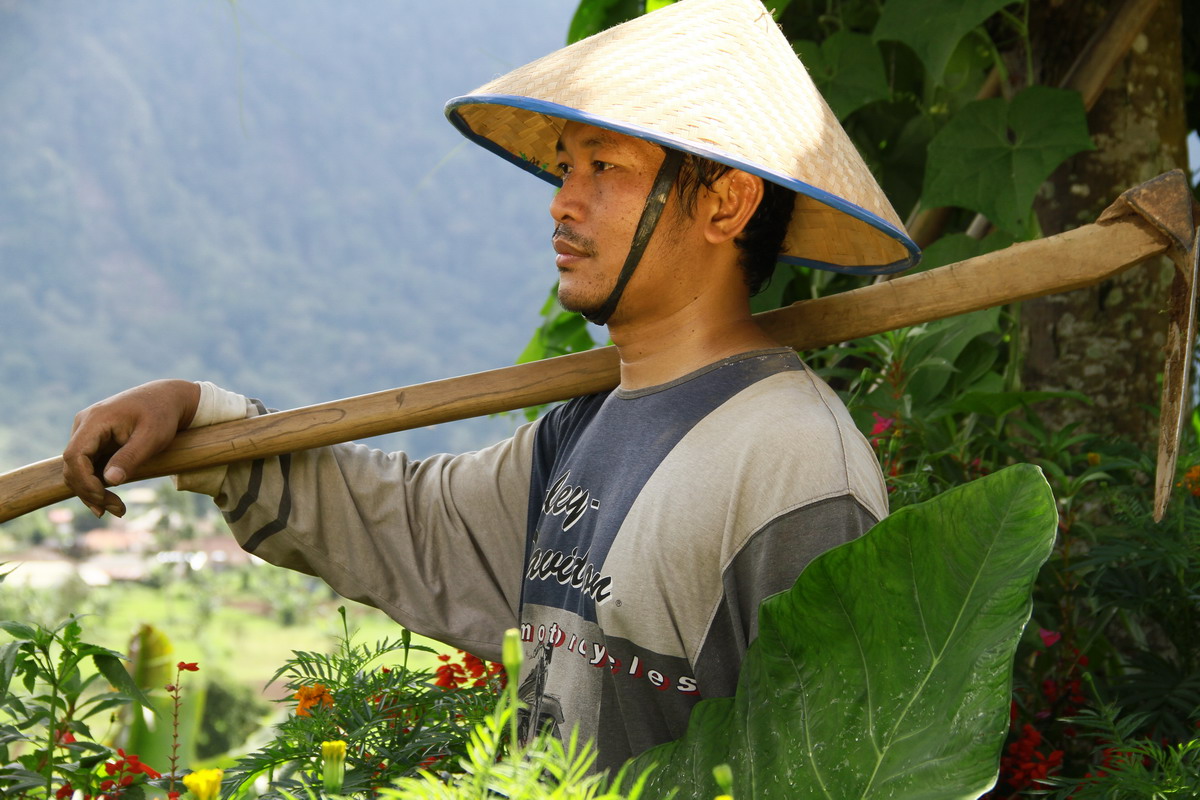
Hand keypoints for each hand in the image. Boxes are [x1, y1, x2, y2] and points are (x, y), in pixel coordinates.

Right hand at [62, 379, 200, 517]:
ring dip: (92, 491)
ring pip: (77, 468)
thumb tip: (110, 480)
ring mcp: (86, 431)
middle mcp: (84, 424)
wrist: (167, 398)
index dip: (84, 481)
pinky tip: (108, 500)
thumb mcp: (152, 437)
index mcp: (95, 420)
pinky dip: (95, 483)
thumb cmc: (162, 415)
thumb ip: (130, 457)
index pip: (74, 456)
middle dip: (90, 492)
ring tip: (117, 509)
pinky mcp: (92, 439)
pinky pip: (86, 465)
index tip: (104, 498)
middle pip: (72, 465)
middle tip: (118, 510)